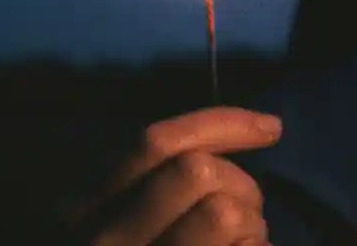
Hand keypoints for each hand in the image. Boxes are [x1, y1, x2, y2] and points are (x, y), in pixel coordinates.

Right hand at [63, 106, 281, 245]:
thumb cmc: (146, 243)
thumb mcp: (135, 219)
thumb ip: (164, 184)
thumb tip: (244, 135)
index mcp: (84, 212)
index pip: (154, 143)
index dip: (224, 123)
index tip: (273, 128)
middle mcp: (105, 242)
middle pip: (197, 171)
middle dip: (240, 184)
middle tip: (244, 216)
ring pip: (225, 212)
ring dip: (253, 226)